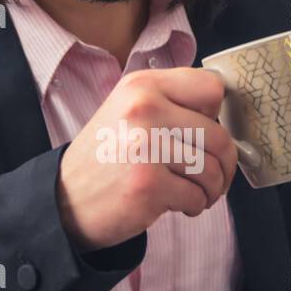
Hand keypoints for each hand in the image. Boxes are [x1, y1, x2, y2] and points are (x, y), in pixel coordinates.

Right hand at [55, 67, 238, 252]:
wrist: (65, 199)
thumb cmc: (107, 158)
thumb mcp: (128, 112)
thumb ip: (171, 103)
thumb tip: (224, 117)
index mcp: (142, 85)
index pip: (211, 88)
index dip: (218, 116)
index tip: (207, 134)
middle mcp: (144, 109)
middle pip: (218, 135)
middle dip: (223, 164)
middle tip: (213, 178)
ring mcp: (146, 146)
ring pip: (212, 169)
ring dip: (211, 189)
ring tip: (195, 193)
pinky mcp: (149, 184)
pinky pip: (197, 195)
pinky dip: (194, 205)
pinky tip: (177, 204)